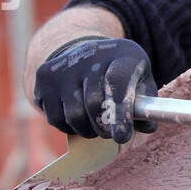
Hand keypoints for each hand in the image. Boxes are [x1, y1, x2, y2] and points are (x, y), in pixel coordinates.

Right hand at [33, 36, 158, 143]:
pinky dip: (69, 127)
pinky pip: (55, 118)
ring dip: (87, 130)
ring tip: (96, 125)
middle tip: (110, 133)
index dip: (120, 113)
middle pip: (93, 103)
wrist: (83, 52)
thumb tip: (146, 128)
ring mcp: (64, 66)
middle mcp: (89, 55)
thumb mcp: (140, 82)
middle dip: (104, 127)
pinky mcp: (44, 77)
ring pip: (73, 116)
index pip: (118, 83)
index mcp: (121, 54)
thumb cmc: (120, 74)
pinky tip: (79, 116)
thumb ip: (146, 106)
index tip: (122, 136)